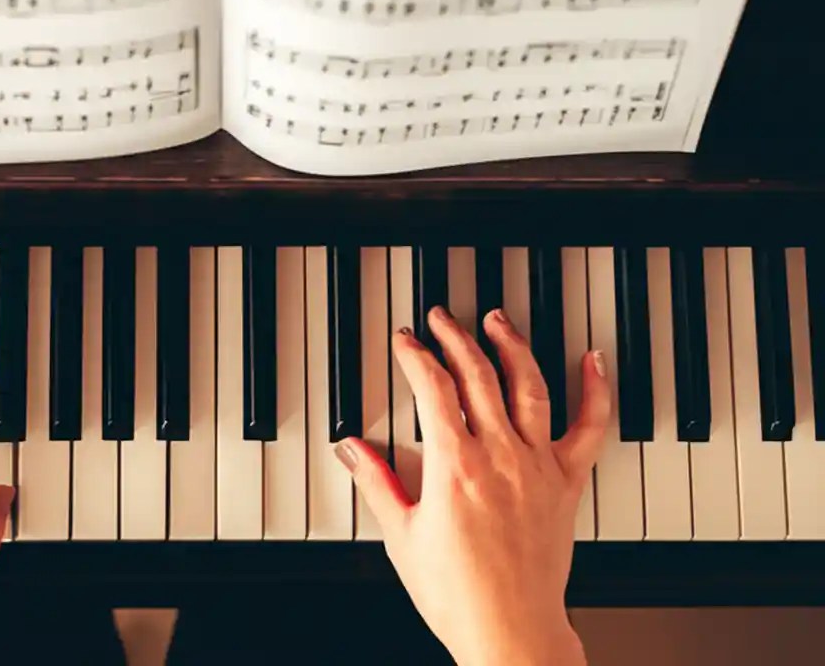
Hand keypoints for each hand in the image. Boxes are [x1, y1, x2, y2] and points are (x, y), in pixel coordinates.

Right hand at [337, 307, 609, 665]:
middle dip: (455, 337)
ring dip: (512, 345)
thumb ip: (376, 482)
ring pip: (529, 386)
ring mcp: (537, 466)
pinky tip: (593, 360)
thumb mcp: (400, 535)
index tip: (406, 341)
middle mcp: (500, 457)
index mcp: (455, 467)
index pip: (433, 389)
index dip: (415, 356)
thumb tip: (351, 448)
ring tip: (496, 319)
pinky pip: (589, 428)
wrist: (510, 630)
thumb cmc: (457, 594)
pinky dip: (596, 390)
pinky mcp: (566, 483)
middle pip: (478, 375)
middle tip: (441, 318)